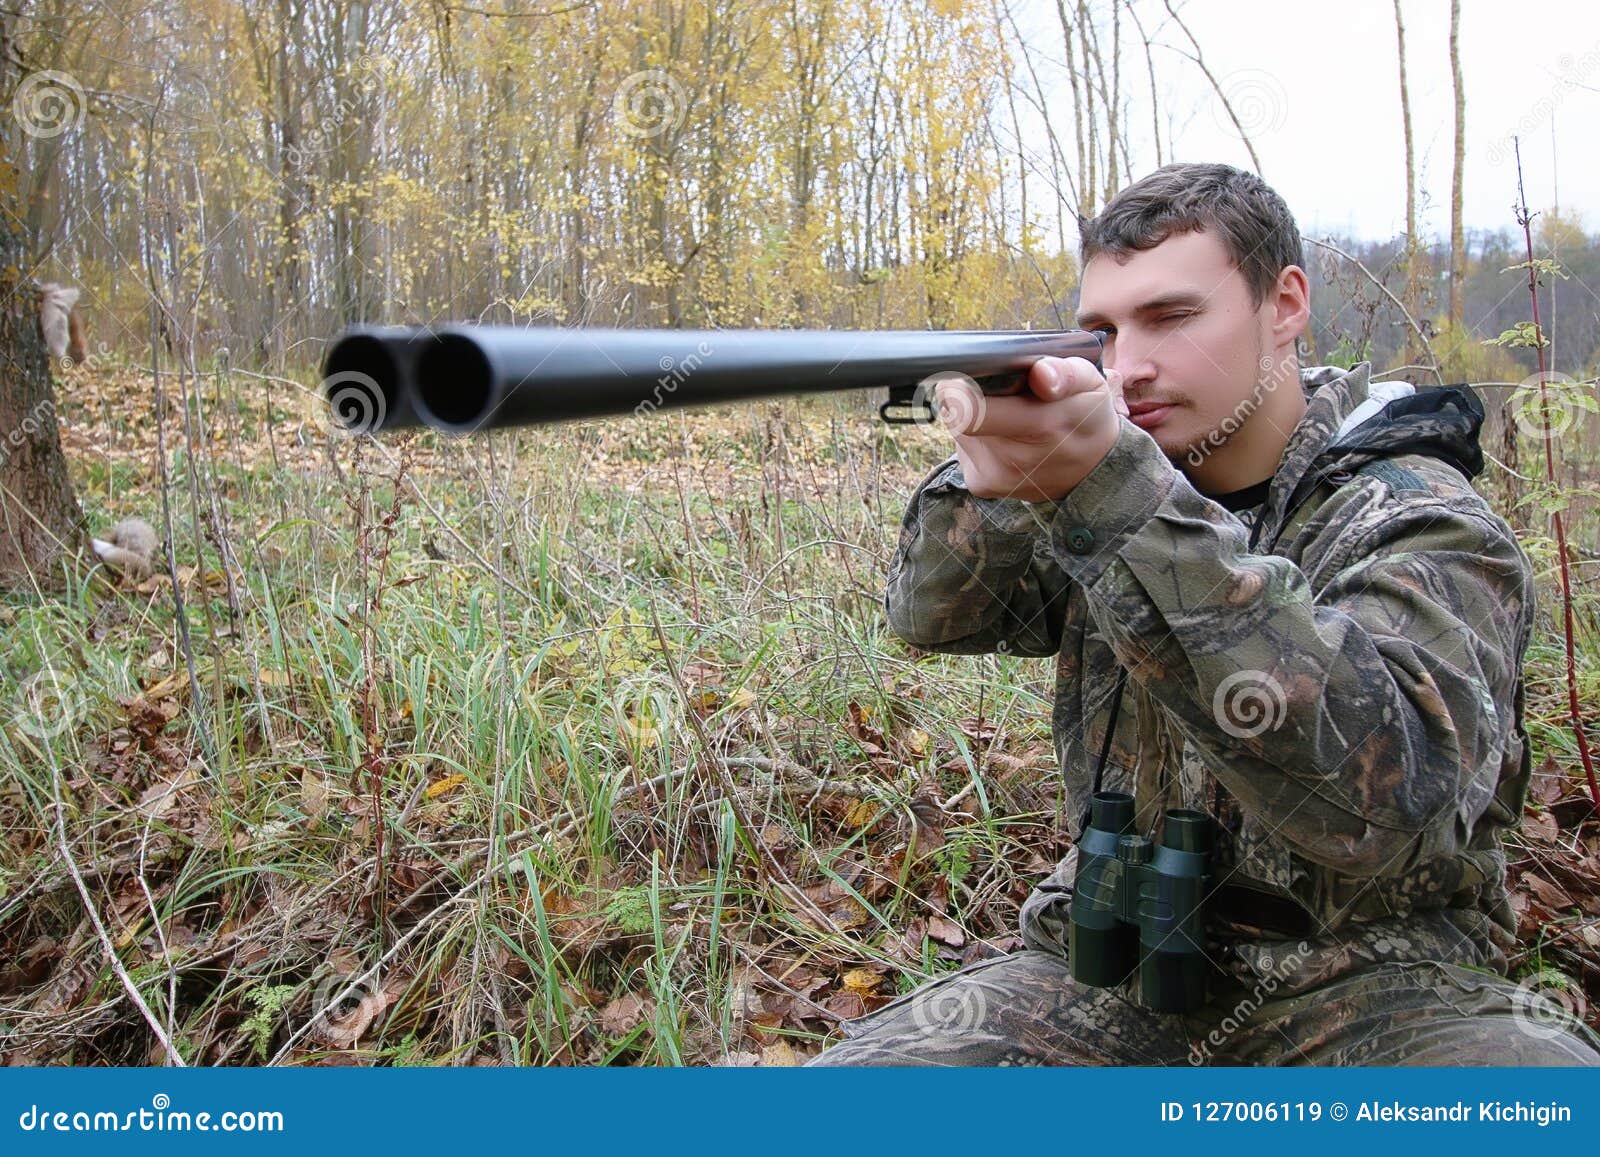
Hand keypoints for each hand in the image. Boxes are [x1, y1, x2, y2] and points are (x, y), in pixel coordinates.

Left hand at [936, 356, 1127, 501]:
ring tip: (1011, 417)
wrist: (1092, 470)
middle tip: (1002, 393)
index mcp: (1037, 427)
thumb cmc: (1087, 417)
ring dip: (976, 417)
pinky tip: (1006, 438)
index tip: (967, 373)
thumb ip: (1066, 374)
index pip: (968, 410)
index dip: (958, 386)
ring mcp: (993, 477)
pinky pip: (963, 449)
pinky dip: (978, 438)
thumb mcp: (1091, 386)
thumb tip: (1041, 373)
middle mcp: (1009, 460)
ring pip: (957, 428)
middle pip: (957, 413)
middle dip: (971, 395)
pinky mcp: (981, 485)